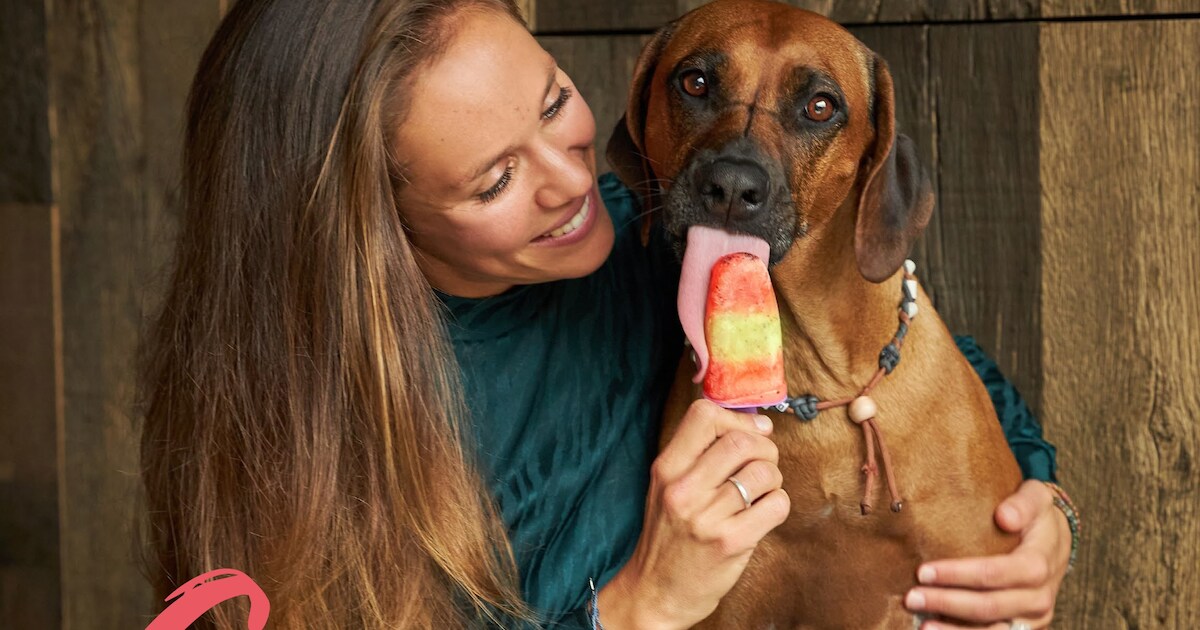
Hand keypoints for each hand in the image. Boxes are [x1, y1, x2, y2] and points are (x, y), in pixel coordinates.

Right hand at [597, 400, 789, 628]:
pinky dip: (778, 504)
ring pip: (764, 472)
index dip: (738, 418)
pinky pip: (776, 505)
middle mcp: (683, 489)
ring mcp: (707, 517)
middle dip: (765, 449)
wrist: (655, 591)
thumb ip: (699, 454)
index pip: (704, 415)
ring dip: (773, 478)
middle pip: (741, 441)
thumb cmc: (668, 535)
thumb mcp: (667, 487)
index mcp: (666, 468)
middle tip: (763, 465)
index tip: (753, 431)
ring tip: (761, 492)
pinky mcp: (731, 542)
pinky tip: (763, 513)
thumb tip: (758, 424)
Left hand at [905, 480, 1071, 628]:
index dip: (958, 575)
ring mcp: (1033, 617)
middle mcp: (1039, 597)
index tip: (923, 572)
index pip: (995, 573)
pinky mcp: (1023, 628)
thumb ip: (1022, 504)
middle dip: (948, 603)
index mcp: (1039, 564)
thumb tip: (1004, 516)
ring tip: (922, 626)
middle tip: (911, 598)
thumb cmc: (1037, 516)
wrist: (1057, 541)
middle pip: (990, 607)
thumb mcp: (1036, 498)